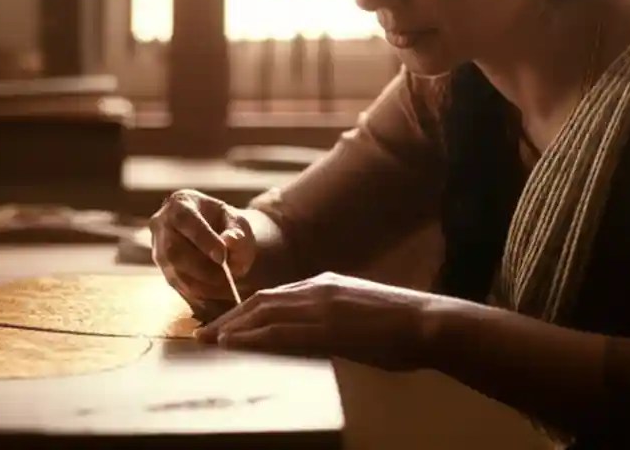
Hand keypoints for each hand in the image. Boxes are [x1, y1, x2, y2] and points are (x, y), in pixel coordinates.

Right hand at [150, 189, 255, 304]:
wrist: (219, 236)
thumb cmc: (228, 225)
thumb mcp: (238, 222)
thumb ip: (238, 232)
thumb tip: (230, 241)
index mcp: (179, 203)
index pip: (184, 219)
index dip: (201, 238)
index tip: (222, 256)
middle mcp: (161, 225)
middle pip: (173, 251)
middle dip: (202, 268)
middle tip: (228, 277)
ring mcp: (158, 250)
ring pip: (174, 273)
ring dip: (202, 285)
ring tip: (227, 288)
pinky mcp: (165, 271)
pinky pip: (179, 287)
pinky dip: (200, 295)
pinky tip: (219, 296)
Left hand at [194, 272, 444, 371]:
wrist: (428, 322)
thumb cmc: (402, 327)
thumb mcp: (360, 318)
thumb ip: (333, 322)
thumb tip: (317, 339)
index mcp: (326, 284)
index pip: (274, 296)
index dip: (244, 311)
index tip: (223, 327)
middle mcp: (318, 287)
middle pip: (260, 301)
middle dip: (228, 319)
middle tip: (201, 336)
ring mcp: (321, 303)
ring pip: (263, 312)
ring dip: (231, 327)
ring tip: (206, 341)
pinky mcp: (326, 324)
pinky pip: (279, 330)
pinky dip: (251, 336)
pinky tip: (231, 345)